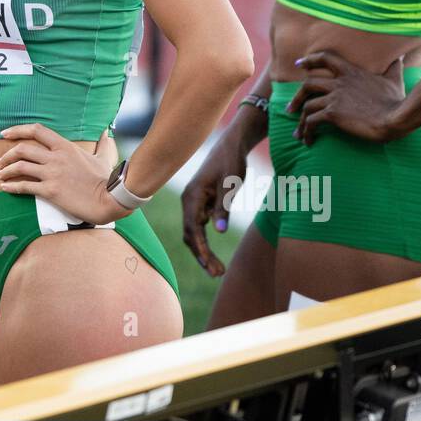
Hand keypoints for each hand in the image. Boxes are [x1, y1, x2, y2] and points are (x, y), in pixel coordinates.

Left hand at [0, 123, 128, 225]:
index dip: (18, 130)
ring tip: (0, 175)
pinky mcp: (50, 191)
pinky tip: (6, 188)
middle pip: (23, 149)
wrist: (108, 199)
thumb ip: (102, 144)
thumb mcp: (103, 157)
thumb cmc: (105, 179)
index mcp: (65, 146)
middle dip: (7, 154)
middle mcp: (56, 157)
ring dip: (6, 170)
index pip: (37, 130)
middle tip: (0, 162)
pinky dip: (12, 187)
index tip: (5, 133)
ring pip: (20, 167)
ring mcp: (52, 174)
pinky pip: (24, 186)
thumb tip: (106, 133)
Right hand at [181, 133, 246, 276]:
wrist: (231, 146)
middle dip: (202, 255)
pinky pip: (198, 228)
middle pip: (190, 234)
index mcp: (192, 196)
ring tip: (217, 270)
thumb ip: (223, 207)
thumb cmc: (231, 162)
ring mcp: (193, 203)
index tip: (211, 265)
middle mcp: (188, 201)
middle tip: (218, 274)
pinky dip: (205, 243)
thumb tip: (219, 231)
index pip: (193, 228)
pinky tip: (213, 256)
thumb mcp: (230, 184)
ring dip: (203, 252)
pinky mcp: (200, 204)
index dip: (201, 248)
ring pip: (193, 233)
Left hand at [284, 50, 406, 145]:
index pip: (325, 58)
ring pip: (307, 106)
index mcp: (351, 72)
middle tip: (291, 109)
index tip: (299, 64)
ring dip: (300, 121)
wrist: (395, 117)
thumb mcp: (394, 80)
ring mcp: (334, 97)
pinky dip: (307, 132)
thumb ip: (393, 68)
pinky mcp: (333, 114)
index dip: (310, 60)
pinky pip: (311, 122)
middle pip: (308, 84)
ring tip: (298, 133)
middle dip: (297, 97)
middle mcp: (339, 83)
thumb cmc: (396, 101)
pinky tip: (309, 141)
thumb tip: (401, 57)